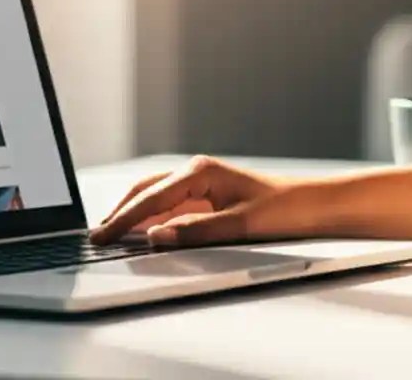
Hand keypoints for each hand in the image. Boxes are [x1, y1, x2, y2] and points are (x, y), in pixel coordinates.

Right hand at [90, 156, 312, 246]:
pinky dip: (152, 219)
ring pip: (155, 198)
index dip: (123, 220)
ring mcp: (202, 184)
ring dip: (133, 215)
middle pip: (145, 192)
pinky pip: (171, 206)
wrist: (315, 205)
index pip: (150, 199)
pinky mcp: (209, 197)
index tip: (101, 236)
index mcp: (200, 173)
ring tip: (110, 233)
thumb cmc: (285, 209)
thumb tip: (156, 237)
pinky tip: (143, 232)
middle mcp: (197, 174)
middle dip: (119, 214)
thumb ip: (197, 231)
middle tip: (96, 237)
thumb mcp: (241, 225)